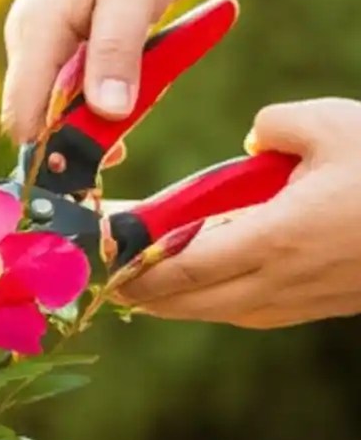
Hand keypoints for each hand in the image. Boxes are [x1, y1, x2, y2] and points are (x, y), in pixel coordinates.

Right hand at [2, 0, 202, 141]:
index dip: (49, 149)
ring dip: (104, 115)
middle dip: (84, 134)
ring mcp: (49, 43)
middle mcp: (32, 43)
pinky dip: (110, 95)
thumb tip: (108, 114)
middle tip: (130, 129)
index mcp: (34, 32)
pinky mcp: (72, 42)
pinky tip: (138, 88)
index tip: (90, 167)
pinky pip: (81, 86)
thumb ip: (116, 54)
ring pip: (64, 105)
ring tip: (143, 97)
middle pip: (41, 116)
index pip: (22, 116)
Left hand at [115, 99, 360, 328]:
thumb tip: (252, 141)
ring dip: (184, 305)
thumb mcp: (333, 126)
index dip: (139, 273)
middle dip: (148, 297)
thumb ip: (276, 125)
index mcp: (274, 237)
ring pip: (228, 313)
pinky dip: (225, 306)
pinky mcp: (330, 305)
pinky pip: (261, 314)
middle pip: (196, 302)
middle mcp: (283, 279)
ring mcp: (308, 298)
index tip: (107, 267)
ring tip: (153, 291)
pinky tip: (217, 290)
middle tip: (114, 285)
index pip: (185, 267)